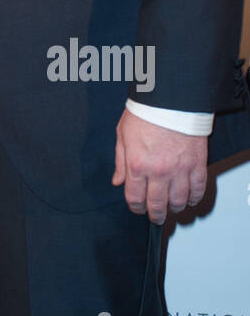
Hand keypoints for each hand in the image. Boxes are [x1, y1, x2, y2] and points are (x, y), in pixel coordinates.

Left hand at [112, 108, 206, 223]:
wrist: (170, 99)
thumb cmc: (145, 113)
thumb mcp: (122, 135)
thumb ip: (120, 161)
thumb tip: (117, 181)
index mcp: (137, 165)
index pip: (135, 198)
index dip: (136, 207)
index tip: (138, 208)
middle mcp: (158, 171)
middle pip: (157, 205)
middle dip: (155, 214)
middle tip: (156, 217)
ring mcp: (179, 169)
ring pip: (178, 201)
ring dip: (174, 208)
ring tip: (171, 207)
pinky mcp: (197, 164)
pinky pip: (197, 189)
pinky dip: (193, 198)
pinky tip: (188, 199)